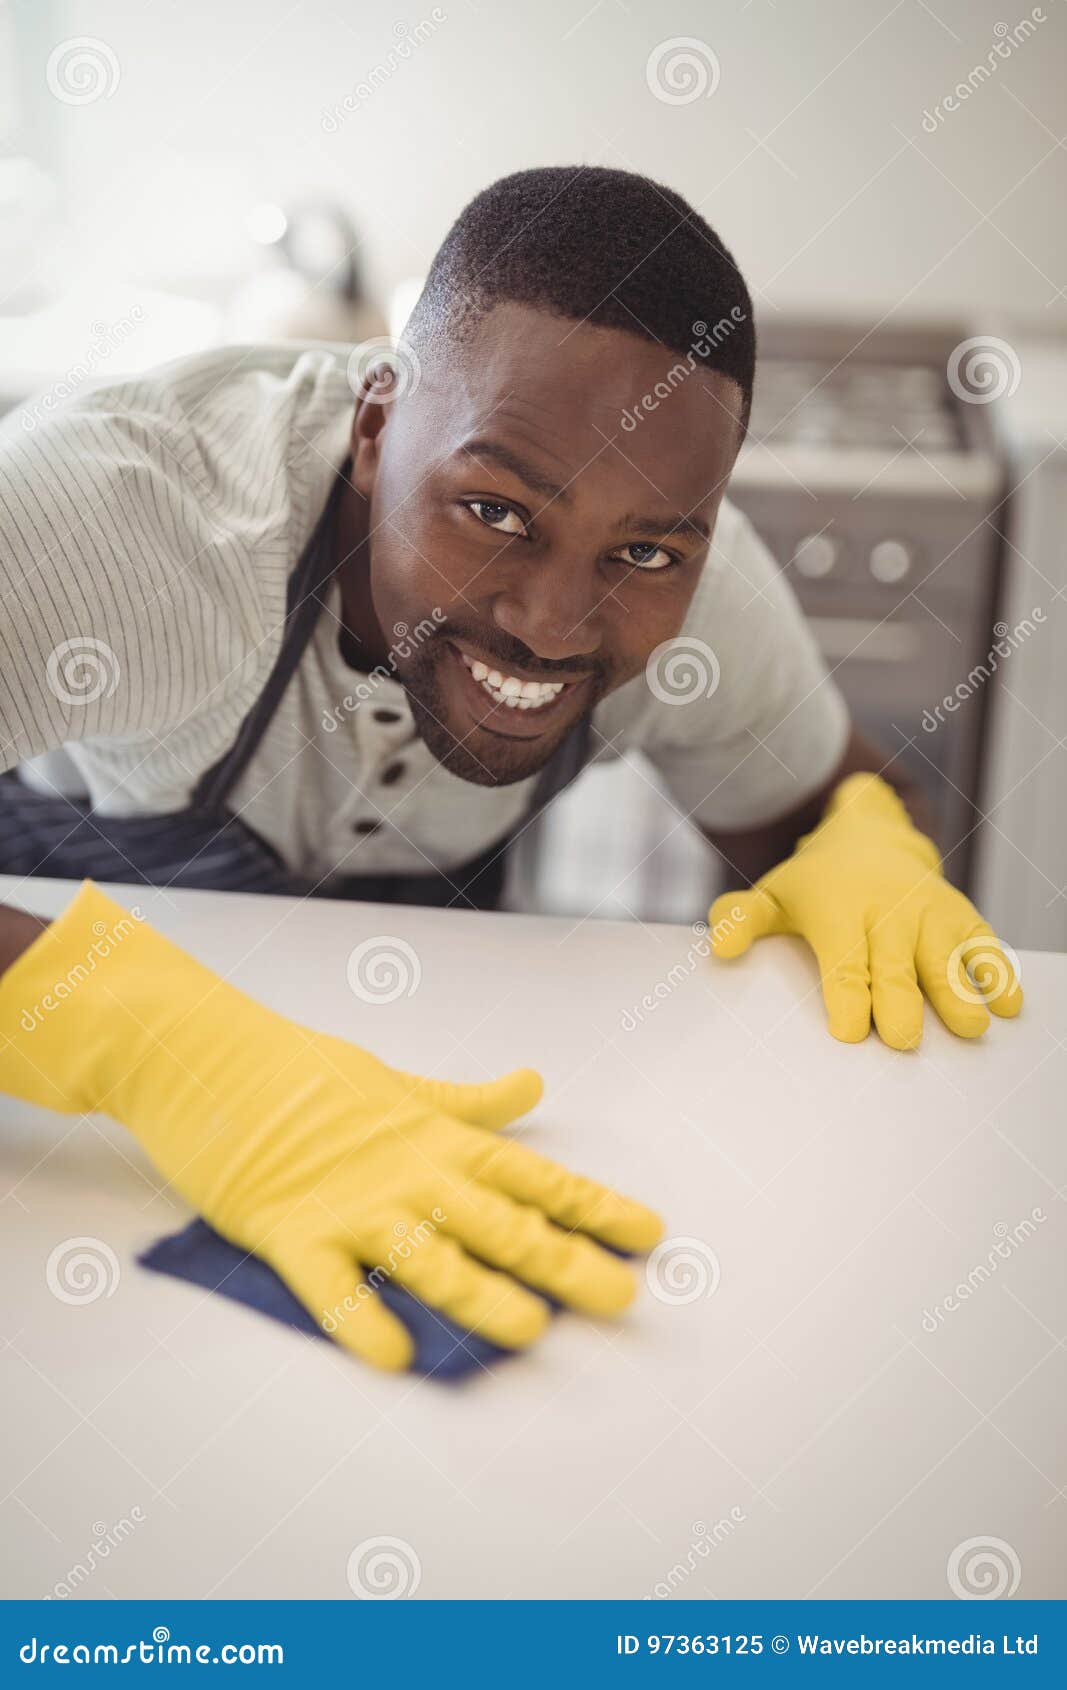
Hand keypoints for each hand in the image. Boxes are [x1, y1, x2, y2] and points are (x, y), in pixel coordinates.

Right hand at [0, 882, 662, 1368]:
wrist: (209, 1057)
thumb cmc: (305, 1071)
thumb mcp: (400, 1083)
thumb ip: (469, 1102)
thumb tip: (534, 1085)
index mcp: (437, 1140)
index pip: (532, 1176)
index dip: (593, 1206)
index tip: (650, 1236)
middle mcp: (407, 1173)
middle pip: (497, 1221)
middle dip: (561, 1261)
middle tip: (619, 1298)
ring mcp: (348, 1203)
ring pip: (426, 1255)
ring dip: (479, 1295)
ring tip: (528, 1331)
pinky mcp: (286, 1231)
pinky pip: (329, 1286)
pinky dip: (362, 1322)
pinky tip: (396, 1358)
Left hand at [708, 773, 1022, 1049]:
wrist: (868, 839)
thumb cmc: (815, 888)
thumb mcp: (773, 897)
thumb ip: (740, 919)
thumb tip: (719, 944)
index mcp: (839, 907)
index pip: (844, 958)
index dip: (847, 995)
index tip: (849, 1033)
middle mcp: (889, 907)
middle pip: (896, 961)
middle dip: (901, 999)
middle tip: (903, 1040)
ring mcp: (930, 910)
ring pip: (945, 953)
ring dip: (957, 990)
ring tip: (968, 1028)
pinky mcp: (963, 917)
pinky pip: (985, 944)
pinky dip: (998, 972)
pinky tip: (1008, 1006)